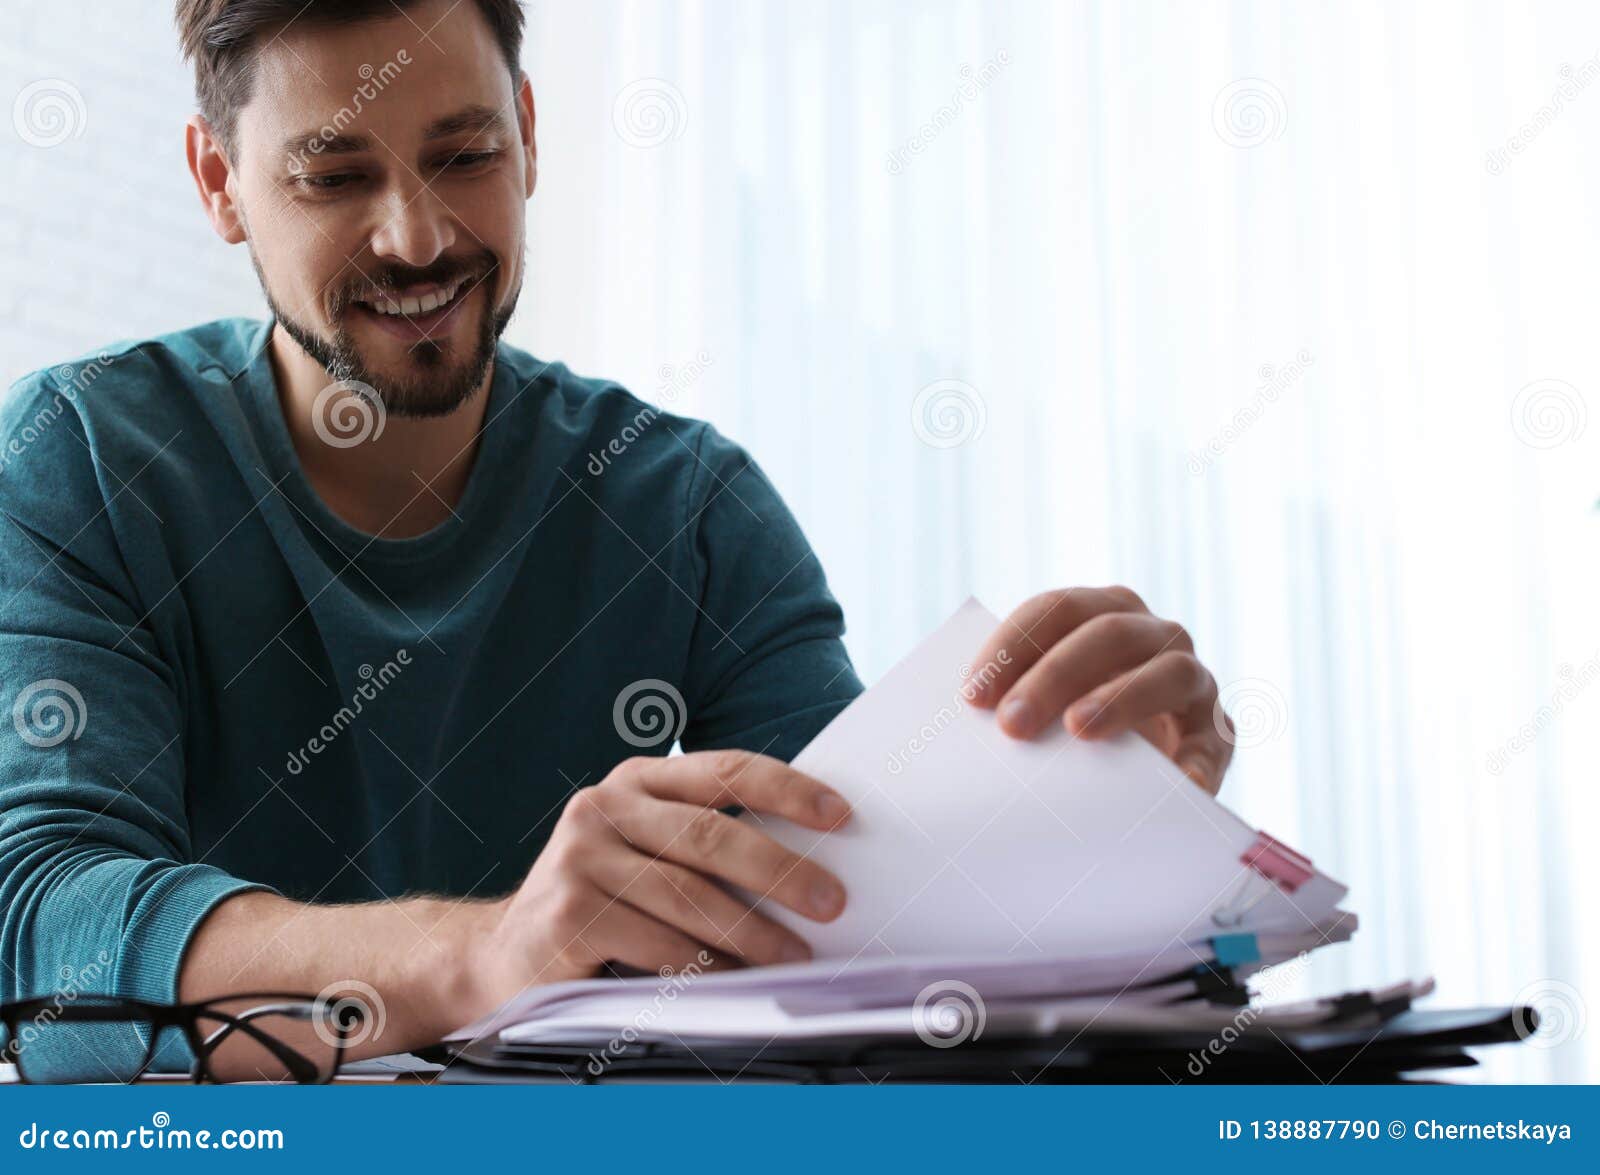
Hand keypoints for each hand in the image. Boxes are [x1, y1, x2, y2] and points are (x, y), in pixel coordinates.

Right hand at [475, 751, 850, 1000]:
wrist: (501, 954)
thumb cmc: (599, 903)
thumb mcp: (644, 853)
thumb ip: (703, 844)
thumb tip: (809, 867)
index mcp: (637, 780)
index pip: (725, 770)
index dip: (787, 789)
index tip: (840, 814)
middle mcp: (605, 807)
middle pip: (710, 834)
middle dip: (781, 870)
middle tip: (832, 902)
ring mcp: (581, 857)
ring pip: (687, 894)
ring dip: (752, 930)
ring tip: (795, 955)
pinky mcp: (570, 911)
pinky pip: (656, 941)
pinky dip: (704, 965)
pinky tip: (735, 979)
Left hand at [962, 587, 1233, 793]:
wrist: (1144, 775)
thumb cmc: (1076, 728)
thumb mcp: (1050, 701)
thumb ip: (1020, 695)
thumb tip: (965, 716)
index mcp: (1106, 612)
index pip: (1057, 609)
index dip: (1013, 645)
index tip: (973, 696)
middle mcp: (1155, 635)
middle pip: (1107, 633)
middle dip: (1054, 674)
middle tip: (1013, 725)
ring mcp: (1193, 682)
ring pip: (1167, 671)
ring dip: (1120, 697)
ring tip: (1078, 730)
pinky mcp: (1217, 735)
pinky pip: (1211, 746)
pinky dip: (1194, 764)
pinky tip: (1175, 785)